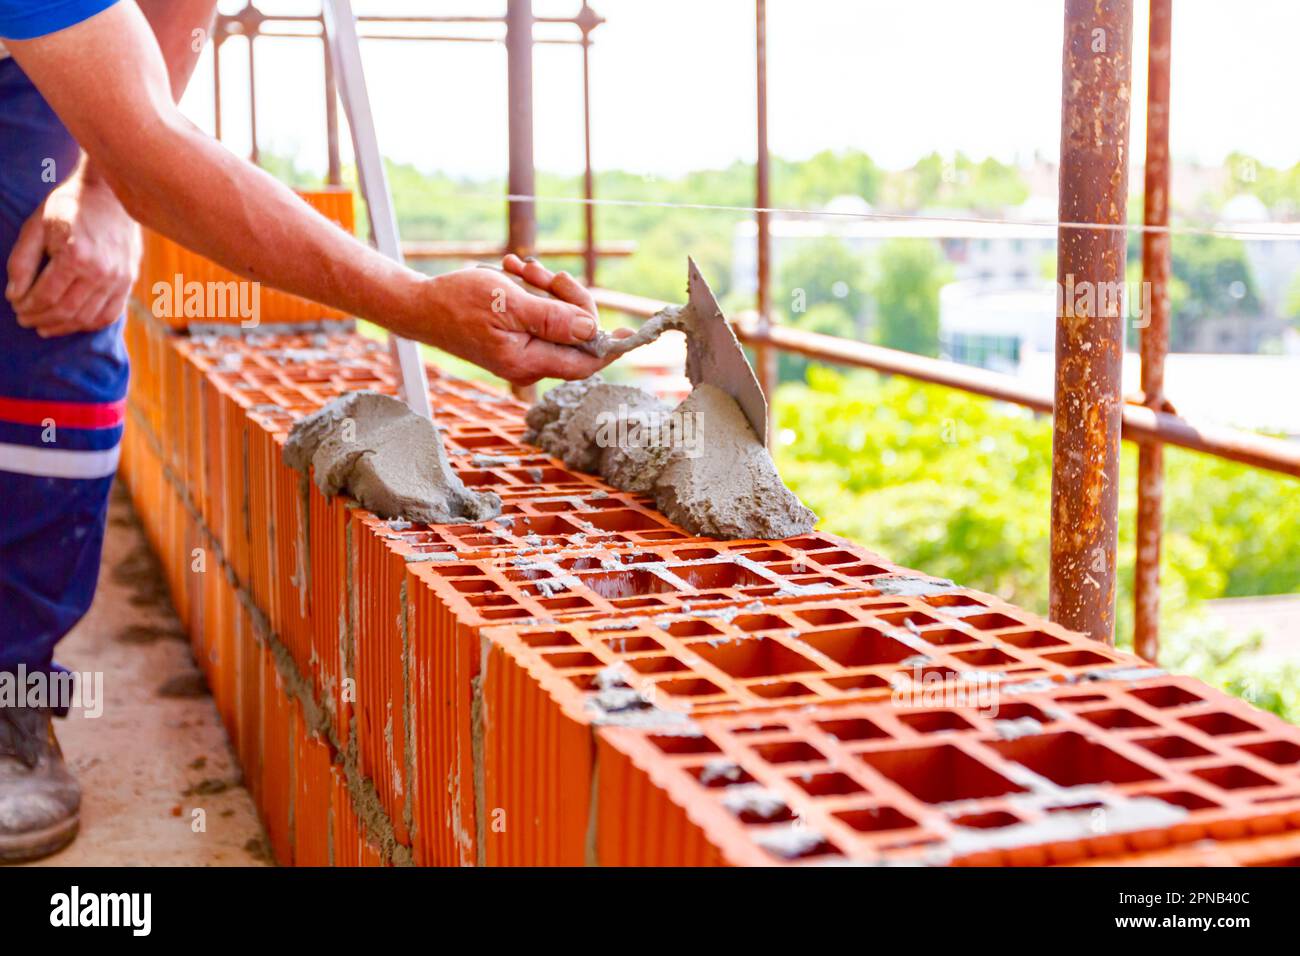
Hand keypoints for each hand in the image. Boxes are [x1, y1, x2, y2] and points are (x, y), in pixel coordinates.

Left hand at [6, 167, 140, 336]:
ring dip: (63, 326)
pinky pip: (110, 314)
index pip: (46, 295)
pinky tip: (73, 322)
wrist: (110, 193)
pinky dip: (89, 323)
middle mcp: (101, 272)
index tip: (16, 307)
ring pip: (87, 317)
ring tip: (45, 326)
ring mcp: (118, 279)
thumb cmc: (68, 207)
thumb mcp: (36, 227)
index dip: (27, 306)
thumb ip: (22, 261)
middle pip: (66, 310)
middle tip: (25, 320)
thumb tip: (14, 295)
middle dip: (41, 318)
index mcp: (76, 255)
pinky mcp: (129, 282)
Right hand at [419, 259, 622, 385]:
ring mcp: (523, 352)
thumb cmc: (457, 303)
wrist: (420, 305)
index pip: (587, 362)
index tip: (632, 330)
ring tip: (521, 268)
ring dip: (547, 289)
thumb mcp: (509, 304)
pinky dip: (534, 293)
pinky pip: (541, 316)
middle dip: (568, 298)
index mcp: (529, 361)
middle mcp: (529, 363)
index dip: (611, 345)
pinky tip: (516, 273)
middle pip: (576, 335)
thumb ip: (553, 320)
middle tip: (546, 274)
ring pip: (558, 320)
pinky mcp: (516, 338)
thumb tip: (592, 330)